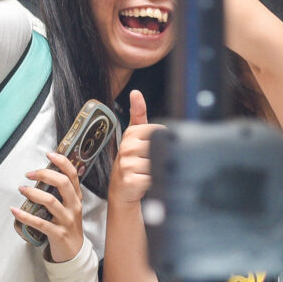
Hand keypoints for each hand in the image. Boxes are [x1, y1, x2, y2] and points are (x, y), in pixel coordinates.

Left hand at [15, 152, 84, 261]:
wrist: (73, 252)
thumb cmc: (67, 226)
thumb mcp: (69, 207)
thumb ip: (61, 193)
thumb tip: (42, 175)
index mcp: (76, 197)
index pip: (73, 174)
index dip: (62, 162)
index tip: (49, 154)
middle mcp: (73, 206)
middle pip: (63, 183)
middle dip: (44, 174)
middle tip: (29, 174)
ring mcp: (66, 220)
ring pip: (50, 201)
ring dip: (33, 193)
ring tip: (22, 189)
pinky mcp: (57, 233)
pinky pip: (39, 223)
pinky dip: (24, 216)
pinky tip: (14, 211)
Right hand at [108, 90, 160, 205]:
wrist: (122, 188)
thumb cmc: (130, 161)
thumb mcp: (134, 136)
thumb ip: (138, 113)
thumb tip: (135, 93)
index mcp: (131, 134)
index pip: (159, 131)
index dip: (161, 141)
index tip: (149, 149)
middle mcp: (127, 147)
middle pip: (159, 147)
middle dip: (158, 156)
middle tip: (148, 162)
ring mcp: (128, 164)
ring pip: (157, 162)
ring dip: (156, 169)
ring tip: (146, 171)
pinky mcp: (131, 180)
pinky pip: (153, 177)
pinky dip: (153, 181)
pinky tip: (145, 181)